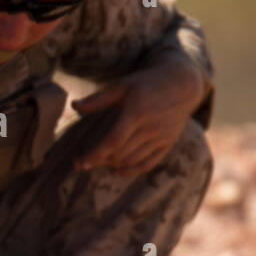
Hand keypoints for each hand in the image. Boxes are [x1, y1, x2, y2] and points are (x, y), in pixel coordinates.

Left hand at [71, 55, 204, 176]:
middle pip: (121, 154)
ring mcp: (160, 138)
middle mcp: (150, 127)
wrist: (182, 85)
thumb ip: (98, 99)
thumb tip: (73, 106)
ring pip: (133, 161)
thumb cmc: (147, 84)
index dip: (96, 154)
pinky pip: (148, 164)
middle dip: (100, 161)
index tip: (80, 163)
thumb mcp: (122, 86)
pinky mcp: (167, 144)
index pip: (113, 141)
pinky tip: (118, 170)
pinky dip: (131, 171)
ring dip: (113, 165)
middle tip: (83, 163)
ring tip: (99, 162)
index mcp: (136, 112)